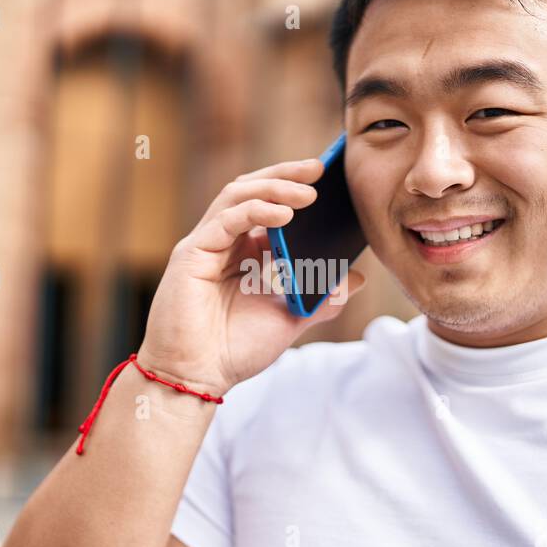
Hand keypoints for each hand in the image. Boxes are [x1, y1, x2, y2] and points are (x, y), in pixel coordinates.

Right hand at [136, 157, 366, 396]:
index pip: (268, 206)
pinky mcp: (192, 255)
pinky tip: (285, 213)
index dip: (294, 188)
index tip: (329, 179)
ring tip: (309, 190)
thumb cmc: (235, 349)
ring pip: (237, 195)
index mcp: (243, 252)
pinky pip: (226, 220)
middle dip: (285, 175)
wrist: (198, 378)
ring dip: (274, 187)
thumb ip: (320, 297)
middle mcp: (223, 242)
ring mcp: (205, 245)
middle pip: (252, 190)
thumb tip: (354, 277)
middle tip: (319, 167)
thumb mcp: (290, 318)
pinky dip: (256, 211)